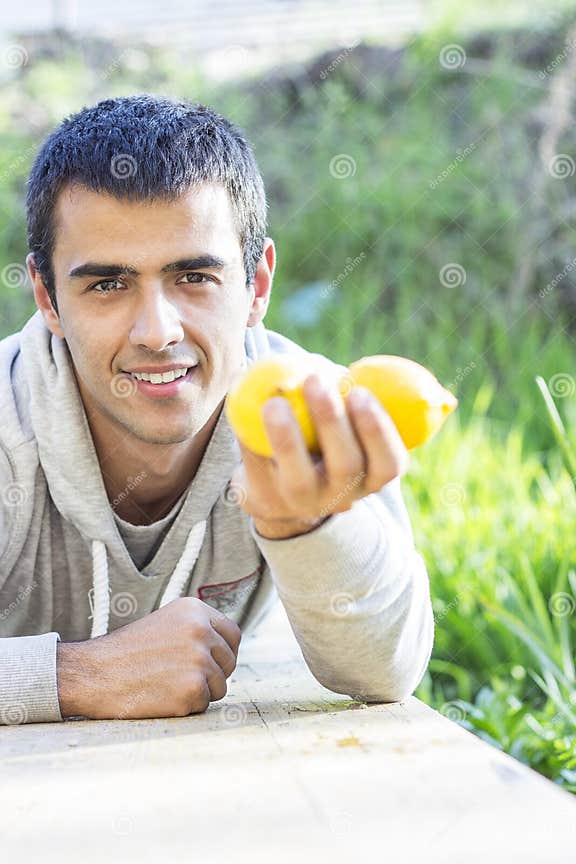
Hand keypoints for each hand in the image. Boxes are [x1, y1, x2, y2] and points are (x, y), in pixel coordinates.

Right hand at [56, 597, 241, 719]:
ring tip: (166, 684)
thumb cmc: (127, 652)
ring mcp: (199, 660)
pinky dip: (185, 707)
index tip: (212, 662)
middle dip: (212, 674)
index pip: (233, 635)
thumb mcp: (166, 623)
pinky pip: (203, 705)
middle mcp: (202, 631)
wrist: (93, 673)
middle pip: (229, 663)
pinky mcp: (193, 689)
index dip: (225, 652)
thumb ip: (198, 629)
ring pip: (220, 686)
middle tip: (179, 677)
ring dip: (199, 692)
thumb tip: (228, 647)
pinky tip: (161, 697)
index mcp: (195, 610)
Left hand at [229, 372, 408, 538]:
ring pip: (299, 477)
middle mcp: (342, 495)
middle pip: (346, 466)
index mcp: (372, 476)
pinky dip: (250, 436)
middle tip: (315, 380)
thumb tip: (339, 362)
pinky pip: (258, 469)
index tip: (359, 391)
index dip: (378, 430)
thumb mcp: (346, 424)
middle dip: (332, 421)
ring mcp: (303, 502)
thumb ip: (349, 396)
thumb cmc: (322, 438)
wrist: (279, 486)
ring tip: (274, 401)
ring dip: (287, 436)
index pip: (389, 462)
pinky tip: (244, 406)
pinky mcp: (266, 501)